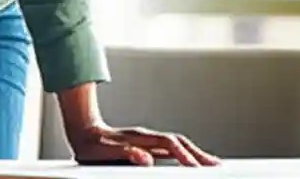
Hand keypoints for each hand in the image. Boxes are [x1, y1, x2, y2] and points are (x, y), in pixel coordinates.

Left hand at [67, 122, 220, 166]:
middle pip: (179, 142)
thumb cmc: (91, 146)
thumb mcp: (104, 152)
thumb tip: (145, 158)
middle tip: (217, 166)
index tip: (198, 168)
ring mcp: (147, 140)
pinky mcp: (146, 145)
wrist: (82, 132)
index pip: (170, 145)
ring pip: (178, 145)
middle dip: (198, 153)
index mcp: (140, 138)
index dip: (185, 156)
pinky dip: (184, 155)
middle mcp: (147, 137)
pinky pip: (171, 149)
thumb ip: (125, 154)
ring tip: (211, 164)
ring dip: (195, 153)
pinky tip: (189, 162)